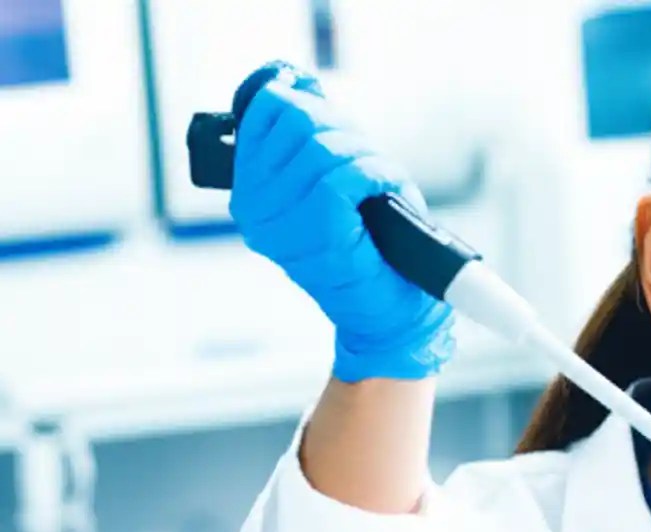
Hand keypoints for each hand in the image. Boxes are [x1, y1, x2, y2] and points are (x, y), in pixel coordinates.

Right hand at [230, 65, 453, 382]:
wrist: (392, 316)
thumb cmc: (369, 249)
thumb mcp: (331, 185)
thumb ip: (310, 143)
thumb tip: (300, 89)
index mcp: (250, 194)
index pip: (264, 115)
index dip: (308, 103)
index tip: (335, 122)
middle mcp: (255, 209)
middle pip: (297, 123)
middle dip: (343, 131)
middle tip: (366, 161)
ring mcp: (283, 223)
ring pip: (325, 149)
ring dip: (366, 157)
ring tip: (378, 184)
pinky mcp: (318, 233)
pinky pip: (347, 175)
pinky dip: (376, 175)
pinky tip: (383, 193)